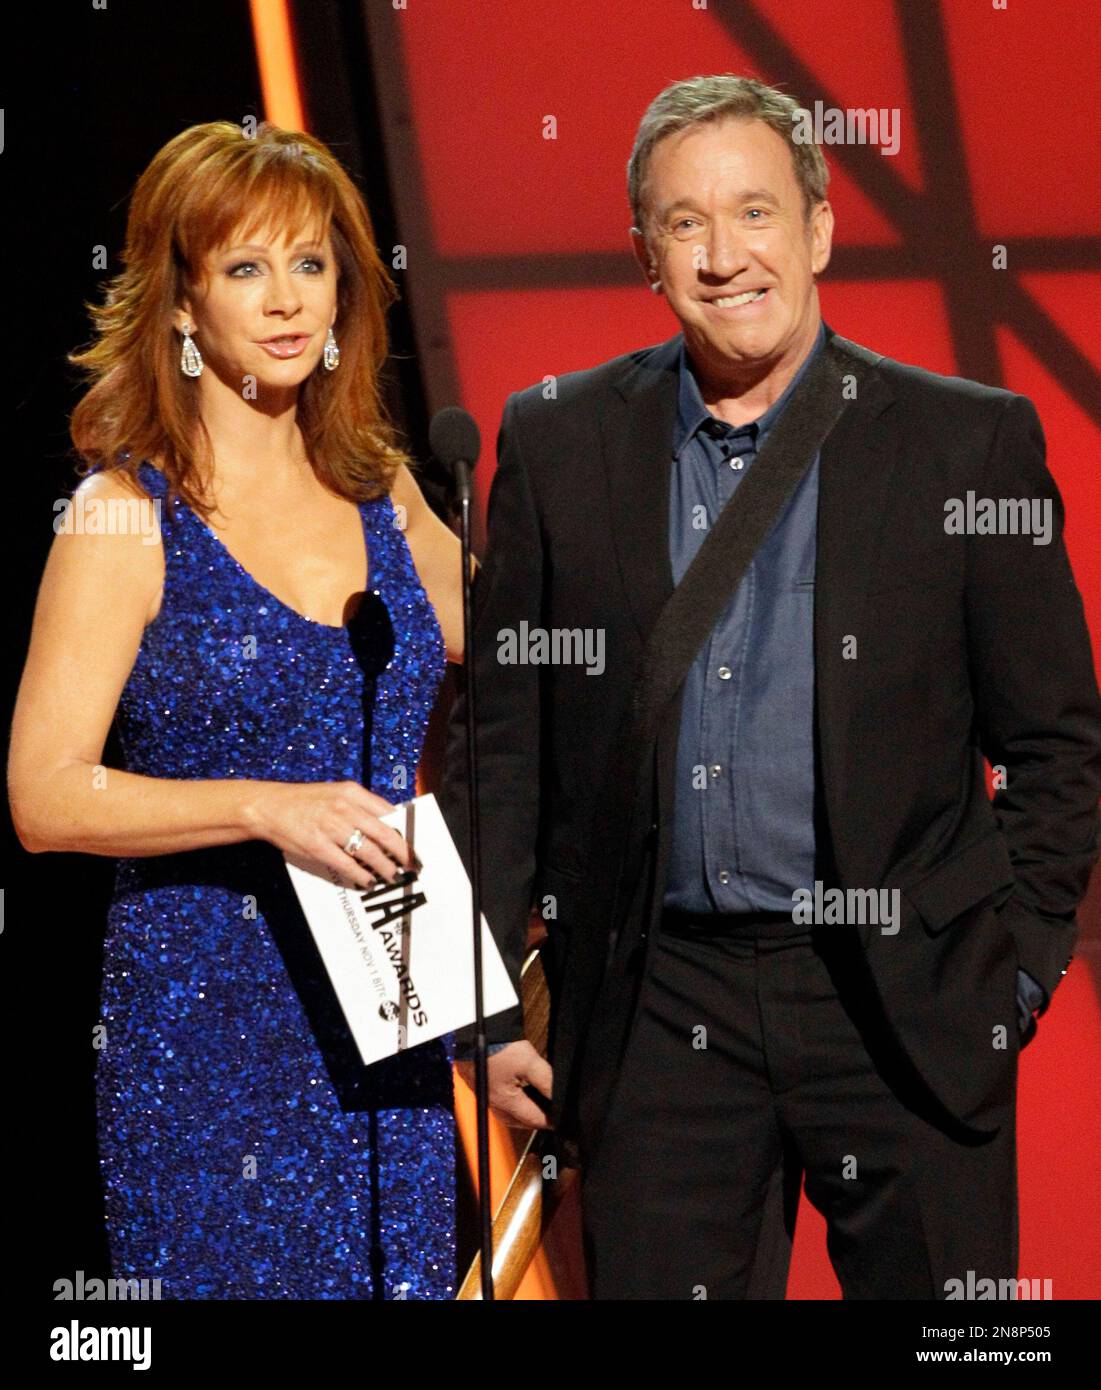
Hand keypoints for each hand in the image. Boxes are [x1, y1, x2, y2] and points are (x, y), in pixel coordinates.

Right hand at [243, 780, 415, 890]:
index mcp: (352, 792)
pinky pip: (347, 865)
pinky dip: (361, 875)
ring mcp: (331, 827)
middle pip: (384, 834)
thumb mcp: (336, 793)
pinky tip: (368, 881)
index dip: (404, 832)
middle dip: (402, 853)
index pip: (389, 813)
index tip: (414, 846)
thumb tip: (388, 826)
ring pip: (369, 852)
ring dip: (384, 867)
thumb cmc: (305, 802)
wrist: (269, 806)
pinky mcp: (317, 846)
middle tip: (412, 865)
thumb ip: (360, 806)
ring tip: (392, 876)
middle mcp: (345, 807)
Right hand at [455, 1040, 553, 1130]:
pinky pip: (499, 1102)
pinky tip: (518, 1091)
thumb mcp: (529, 1063)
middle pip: (519, 1121)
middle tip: (550, 1113)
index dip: (550, 1120)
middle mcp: (493, 1103)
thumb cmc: (498, 1047)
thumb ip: (547, 1082)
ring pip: (508, 1114)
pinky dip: (512, 1101)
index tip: (561, 1119)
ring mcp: (485, 1095)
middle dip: (535, 1119)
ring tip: (537, 1104)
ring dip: (523, 1112)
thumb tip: (560, 1098)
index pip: (534, 1120)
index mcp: (506, 1102)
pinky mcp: (480, 1085)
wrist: (474, 1031)